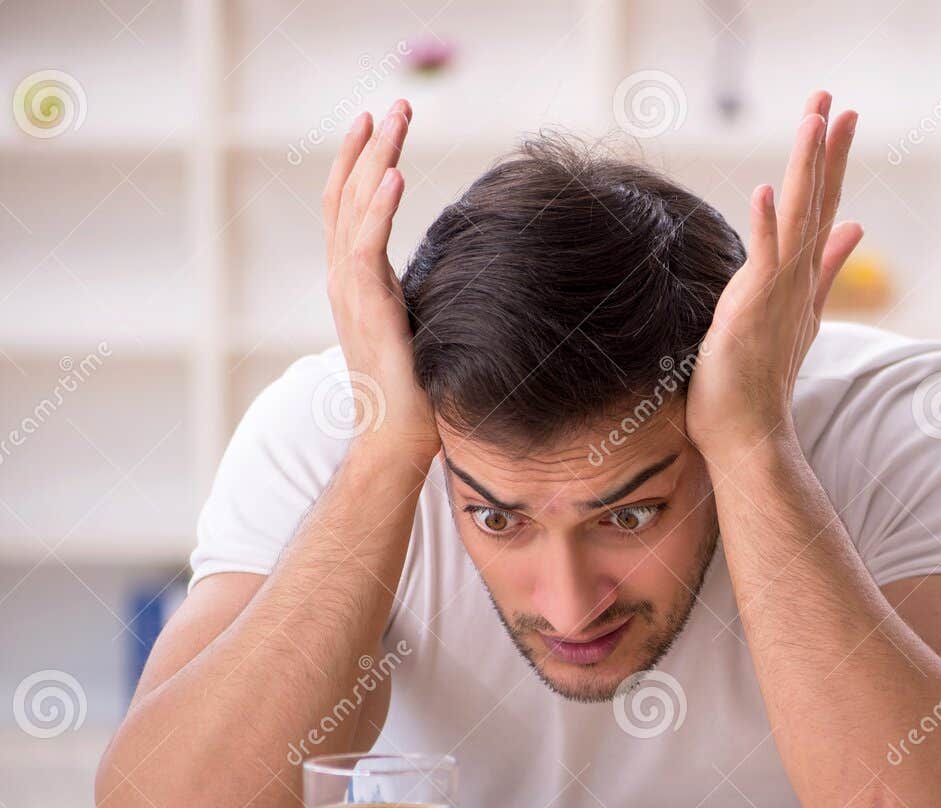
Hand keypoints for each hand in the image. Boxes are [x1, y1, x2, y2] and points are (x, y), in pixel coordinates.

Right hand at [323, 100, 438, 469]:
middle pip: (348, 196)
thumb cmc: (419, 392)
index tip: (379, 122)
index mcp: (358, 282)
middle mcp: (346, 281)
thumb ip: (427, 293)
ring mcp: (352, 296)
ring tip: (391, 120)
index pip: (352, 207)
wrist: (400, 440)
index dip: (361, 163)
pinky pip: (365, 253)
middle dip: (369, 146)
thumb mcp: (424, 327)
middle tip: (394, 104)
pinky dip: (378, 213)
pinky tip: (394, 180)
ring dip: (373, 161)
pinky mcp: (368, 314)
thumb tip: (465, 267)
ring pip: (354, 211)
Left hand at [686, 91, 863, 463]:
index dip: (831, 159)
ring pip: (797, 218)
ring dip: (805, 169)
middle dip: (825, 148)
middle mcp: (797, 279)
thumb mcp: (799, 312)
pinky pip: (763, 259)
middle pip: (816, 201)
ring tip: (813, 120)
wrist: (749, 433)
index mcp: (803, 277)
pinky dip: (765, 225)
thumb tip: (855, 228)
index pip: (822, 206)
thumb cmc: (761, 378)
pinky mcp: (754, 309)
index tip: (841, 115)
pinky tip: (763, 189)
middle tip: (833, 99)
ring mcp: (779, 292)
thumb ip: (829, 268)